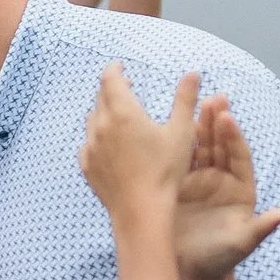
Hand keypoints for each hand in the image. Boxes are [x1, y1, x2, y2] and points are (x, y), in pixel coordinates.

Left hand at [79, 66, 197, 220]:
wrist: (142, 212)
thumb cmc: (165, 172)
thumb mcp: (181, 133)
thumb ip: (185, 100)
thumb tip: (193, 74)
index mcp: (123, 112)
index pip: (110, 78)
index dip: (115, 69)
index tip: (122, 67)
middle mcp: (101, 125)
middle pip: (100, 97)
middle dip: (112, 89)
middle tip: (125, 87)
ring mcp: (90, 147)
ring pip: (92, 120)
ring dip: (103, 112)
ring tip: (119, 115)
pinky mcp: (87, 166)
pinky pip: (87, 144)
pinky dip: (97, 137)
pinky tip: (108, 144)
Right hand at [174, 95, 279, 279]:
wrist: (191, 271)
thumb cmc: (221, 259)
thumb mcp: (242, 244)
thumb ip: (262, 228)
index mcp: (241, 189)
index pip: (239, 157)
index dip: (233, 138)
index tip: (227, 117)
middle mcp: (222, 181)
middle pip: (220, 146)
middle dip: (217, 123)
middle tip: (213, 98)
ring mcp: (199, 181)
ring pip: (200, 148)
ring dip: (198, 126)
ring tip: (195, 102)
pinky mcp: (179, 185)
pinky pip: (178, 160)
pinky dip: (176, 142)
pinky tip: (168, 125)